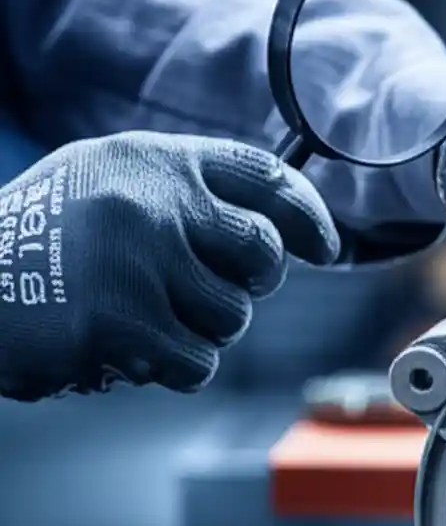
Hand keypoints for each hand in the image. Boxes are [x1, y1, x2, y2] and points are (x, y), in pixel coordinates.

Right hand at [0, 131, 338, 400]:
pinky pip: (198, 361)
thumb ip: (183, 195)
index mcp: (151, 160)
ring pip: (233, 316)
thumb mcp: (105, 185)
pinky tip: (124, 347)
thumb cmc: (40, 242)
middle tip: (204, 291)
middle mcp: (152, 201)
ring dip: (199, 329)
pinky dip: (171, 366)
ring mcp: (137, 261)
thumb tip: (281, 230)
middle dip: (250, 283)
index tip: (324, 246)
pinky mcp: (122, 323)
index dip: (307, 213)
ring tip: (138, 316)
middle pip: (262, 253)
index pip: (263, 175)